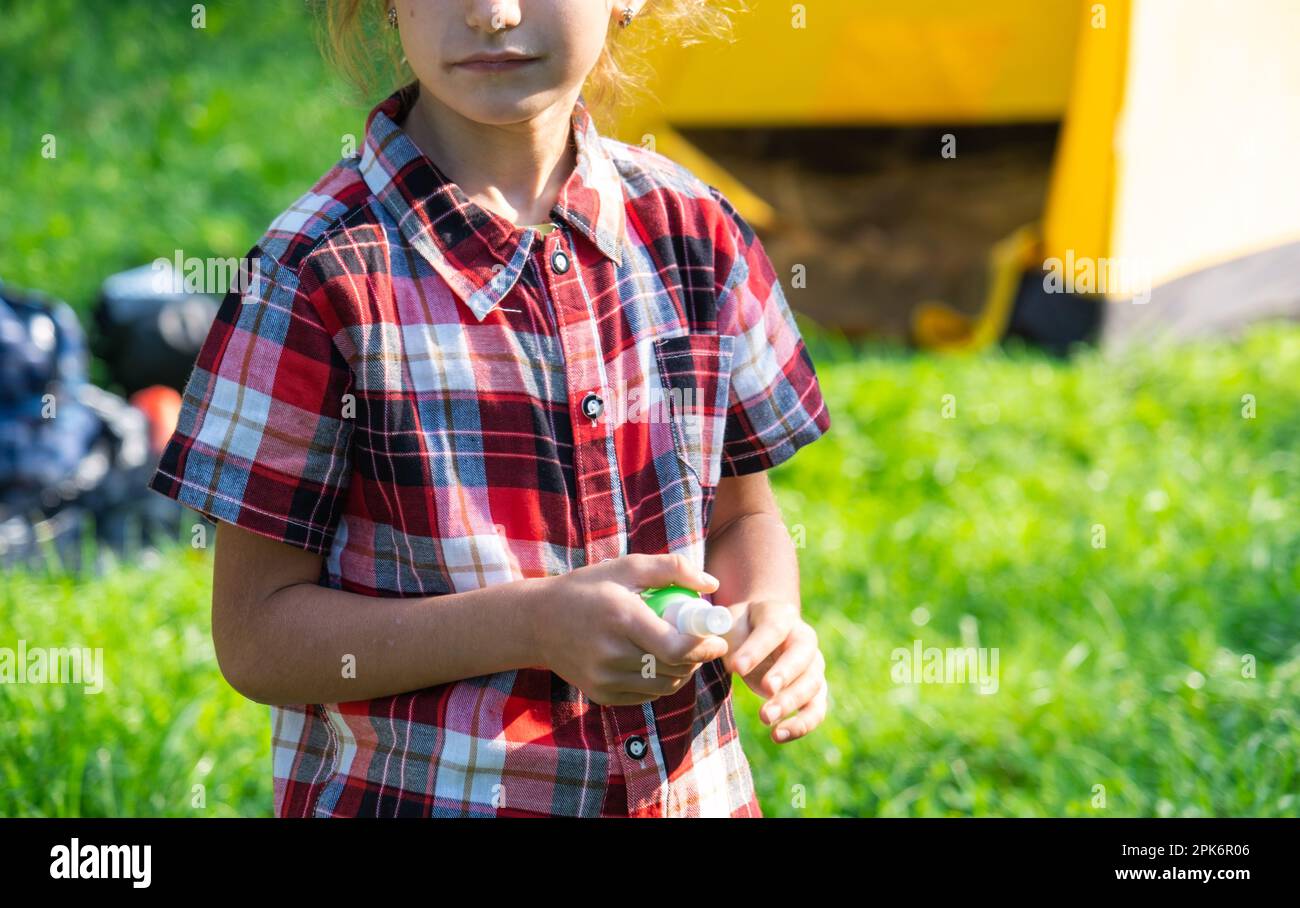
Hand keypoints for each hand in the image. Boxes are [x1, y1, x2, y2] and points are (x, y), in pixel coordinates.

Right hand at [531, 554, 729, 706]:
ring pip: (663, 687)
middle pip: (673, 670)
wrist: (537, 622)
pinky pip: (644, 695)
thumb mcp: (626, 567)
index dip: (703, 648)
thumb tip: (711, 583)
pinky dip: (660, 683)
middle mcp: (612, 653)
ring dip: (682, 673)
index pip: (675, 647)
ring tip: (683, 654)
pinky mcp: (600, 694)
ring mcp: (604, 678)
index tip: (716, 640)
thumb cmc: (587, 589)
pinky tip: (659, 665)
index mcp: (621, 618)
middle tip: (703, 644)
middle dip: (697, 659)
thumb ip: (671, 569)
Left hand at [721, 599, 827, 743]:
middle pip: (802, 655)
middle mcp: (804, 638)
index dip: (757, 649)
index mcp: (781, 615)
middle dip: (785, 674)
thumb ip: (725, 637)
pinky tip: (777, 736)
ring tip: (765, 718)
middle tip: (765, 690)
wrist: (758, 633)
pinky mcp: (815, 690)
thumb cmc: (740, 628)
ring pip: (812, 684)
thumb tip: (730, 661)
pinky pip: (816, 710)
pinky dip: (801, 725)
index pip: (774, 628)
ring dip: (791, 703)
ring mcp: (813, 665)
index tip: (737, 668)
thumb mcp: (727, 623)